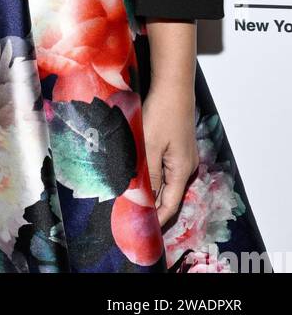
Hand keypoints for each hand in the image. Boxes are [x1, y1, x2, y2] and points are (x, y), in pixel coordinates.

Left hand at [141, 84, 198, 226]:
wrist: (173, 85)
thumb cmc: (163, 113)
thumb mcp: (151, 145)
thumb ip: (147, 174)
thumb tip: (143, 199)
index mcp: (182, 171)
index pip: (169, 205)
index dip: (156, 220)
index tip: (141, 229)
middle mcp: (186, 166)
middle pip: (167, 194)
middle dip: (150, 204)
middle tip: (129, 212)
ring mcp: (182, 155)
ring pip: (164, 180)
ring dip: (148, 187)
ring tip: (129, 194)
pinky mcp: (176, 145)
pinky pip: (163, 167)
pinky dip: (150, 173)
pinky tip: (136, 170)